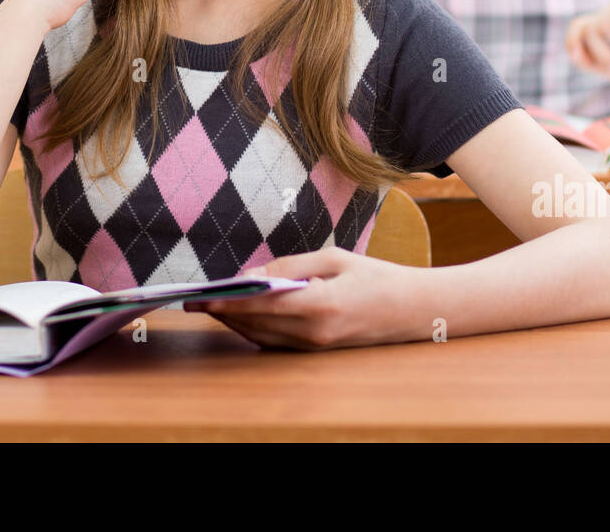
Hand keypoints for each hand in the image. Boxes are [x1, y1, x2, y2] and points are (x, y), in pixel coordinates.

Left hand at [182, 246, 421, 349]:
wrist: (413, 310)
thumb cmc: (375, 277)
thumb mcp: (333, 259)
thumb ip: (290, 266)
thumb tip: (252, 275)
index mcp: (320, 305)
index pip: (261, 307)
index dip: (228, 303)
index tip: (203, 298)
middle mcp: (314, 333)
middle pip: (256, 325)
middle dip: (224, 314)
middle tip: (196, 302)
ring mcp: (316, 347)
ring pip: (263, 338)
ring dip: (236, 324)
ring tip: (212, 307)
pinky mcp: (317, 351)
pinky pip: (276, 343)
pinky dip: (255, 330)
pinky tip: (242, 317)